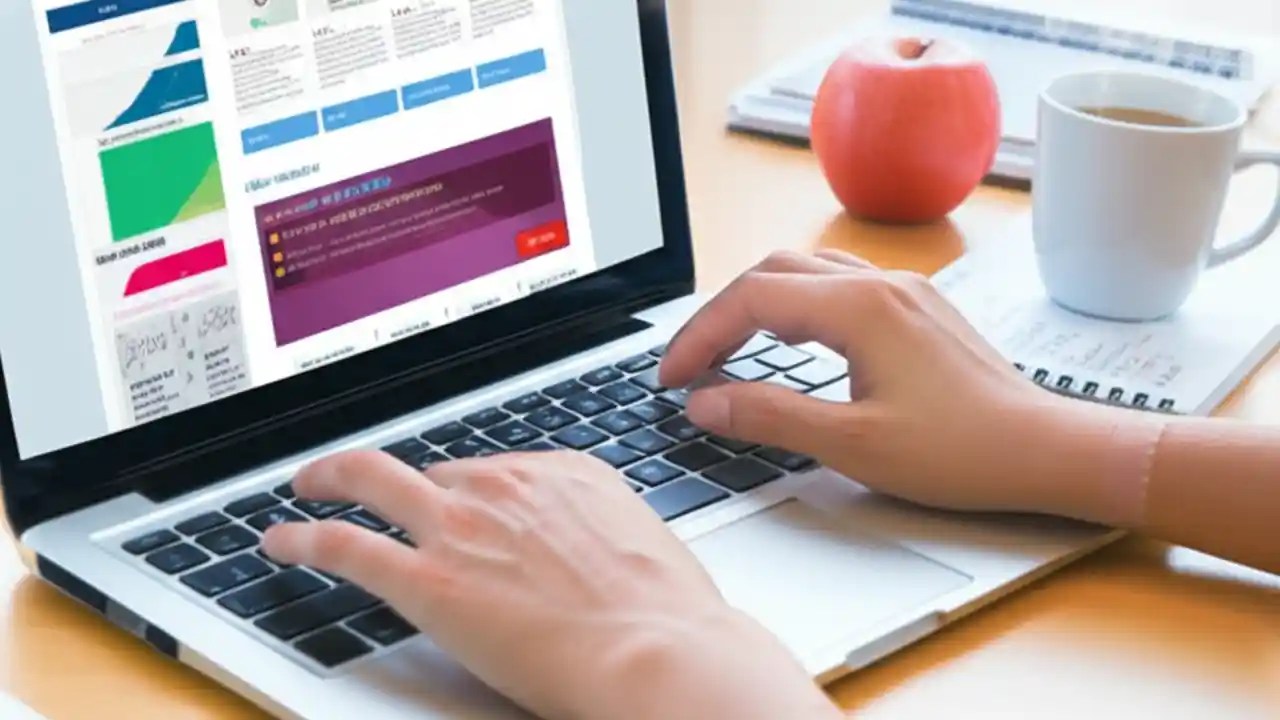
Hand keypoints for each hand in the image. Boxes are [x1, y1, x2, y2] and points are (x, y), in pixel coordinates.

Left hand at [263, 450, 841, 719]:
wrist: (657, 647)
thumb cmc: (664, 613)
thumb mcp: (638, 546)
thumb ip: (593, 536)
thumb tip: (579, 555)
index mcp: (561, 473)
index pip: (490, 470)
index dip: (460, 490)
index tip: (445, 499)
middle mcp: (506, 485)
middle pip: (429, 470)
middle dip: (394, 477)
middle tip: (360, 479)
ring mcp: (462, 525)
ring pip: (371, 481)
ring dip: (331, 482)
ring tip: (307, 491)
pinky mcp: (427, 577)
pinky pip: (347, 544)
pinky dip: (305, 537)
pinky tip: (282, 540)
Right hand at [660, 250, 1138, 523]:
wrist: (1047, 452)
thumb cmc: (964, 452)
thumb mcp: (853, 445)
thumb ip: (771, 417)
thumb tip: (706, 402)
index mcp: (860, 309)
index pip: (751, 299)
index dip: (699, 336)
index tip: (672, 377)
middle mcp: (881, 285)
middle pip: (772, 271)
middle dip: (721, 314)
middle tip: (692, 364)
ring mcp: (903, 292)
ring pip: (806, 271)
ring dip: (758, 302)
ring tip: (730, 351)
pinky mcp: (918, 309)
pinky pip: (839, 285)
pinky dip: (796, 305)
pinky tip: (792, 341)